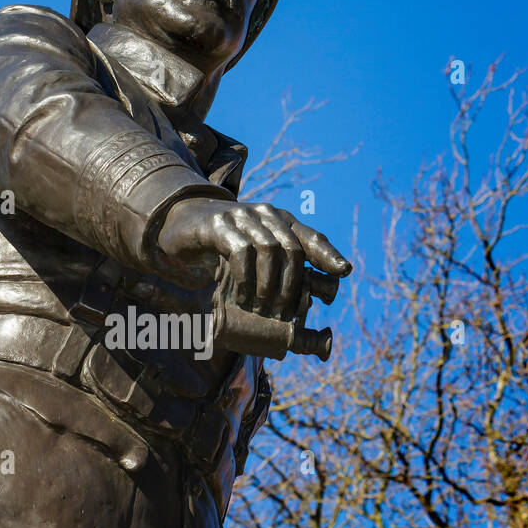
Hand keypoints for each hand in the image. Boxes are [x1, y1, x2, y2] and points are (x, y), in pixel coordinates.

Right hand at [156, 198, 351, 319]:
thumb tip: (309, 302)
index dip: (328, 254)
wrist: (183, 221)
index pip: (311, 237)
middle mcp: (265, 214)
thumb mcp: (253, 254)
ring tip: (262, 309)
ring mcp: (241, 216)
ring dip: (269, 285)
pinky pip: (241, 251)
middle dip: (292, 284)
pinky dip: (246, 278)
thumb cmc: (223, 244)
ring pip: (269, 249)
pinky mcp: (218, 226)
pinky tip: (242, 298)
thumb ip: (277, 270)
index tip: (344, 273)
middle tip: (285, 313)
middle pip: (292, 248)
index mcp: (280, 221)